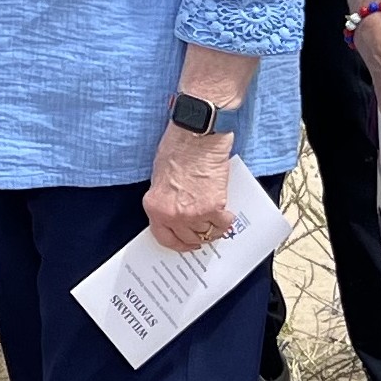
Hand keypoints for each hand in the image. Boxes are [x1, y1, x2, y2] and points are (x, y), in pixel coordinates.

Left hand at [145, 126, 234, 252]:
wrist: (196, 136)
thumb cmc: (177, 148)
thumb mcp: (160, 177)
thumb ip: (166, 199)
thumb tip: (176, 213)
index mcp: (154, 207)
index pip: (164, 238)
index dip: (178, 243)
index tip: (186, 243)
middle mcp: (172, 215)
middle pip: (189, 239)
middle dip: (198, 235)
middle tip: (205, 226)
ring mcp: (193, 214)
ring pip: (207, 234)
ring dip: (213, 228)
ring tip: (216, 217)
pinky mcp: (214, 208)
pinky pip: (223, 224)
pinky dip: (226, 220)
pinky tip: (225, 211)